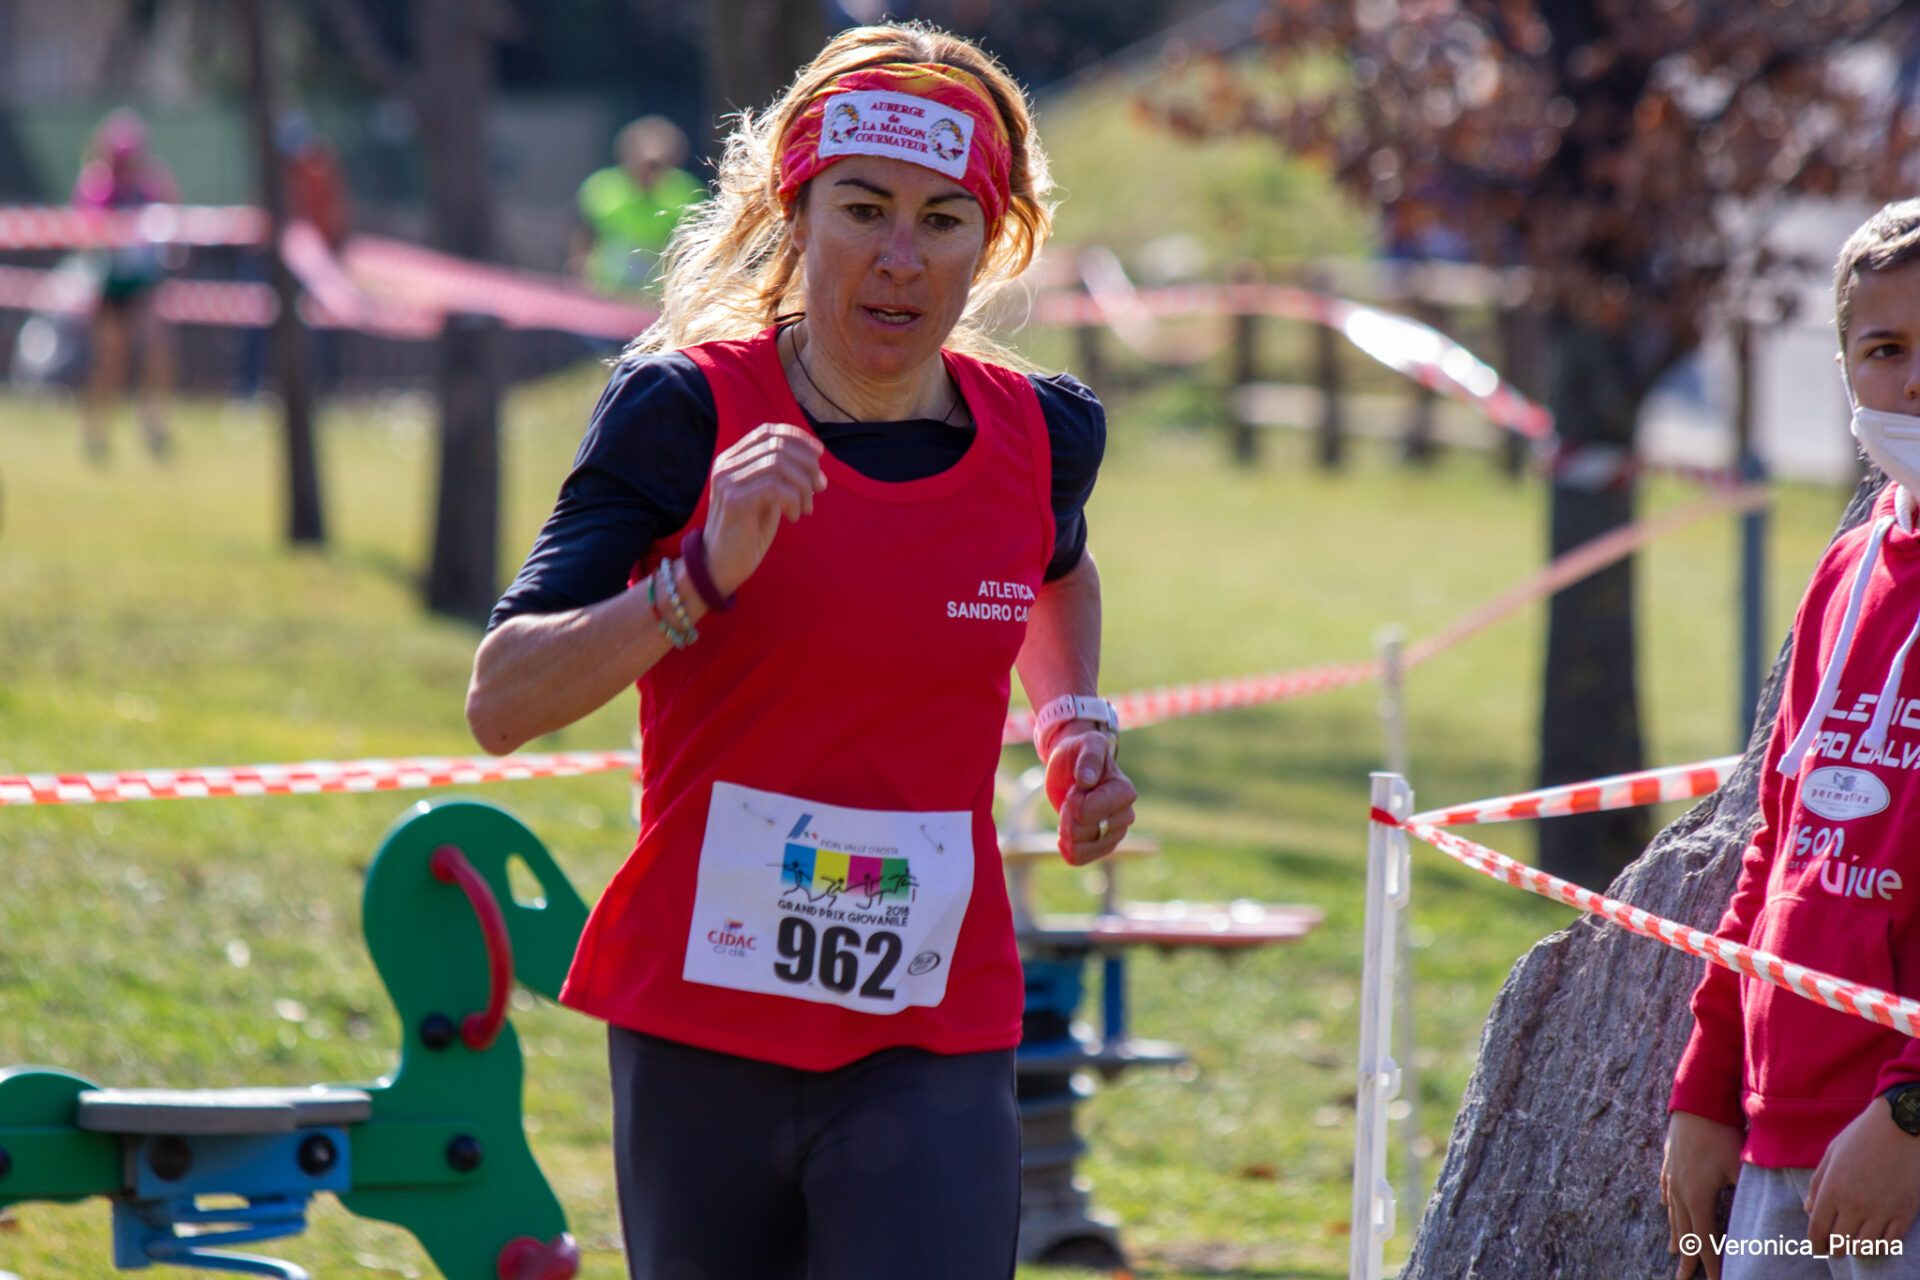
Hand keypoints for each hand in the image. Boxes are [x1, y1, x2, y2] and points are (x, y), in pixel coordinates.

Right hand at [702, 423, 826, 594]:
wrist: (721, 566)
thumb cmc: (747, 532)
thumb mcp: (767, 497)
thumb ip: (781, 477)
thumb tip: (814, 462)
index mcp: (732, 459)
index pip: (768, 432)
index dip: (797, 438)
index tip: (820, 454)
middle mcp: (726, 465)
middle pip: (777, 445)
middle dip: (807, 464)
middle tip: (819, 487)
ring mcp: (728, 481)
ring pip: (779, 464)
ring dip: (803, 485)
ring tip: (807, 506)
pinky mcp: (735, 500)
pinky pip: (776, 487)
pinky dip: (794, 500)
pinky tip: (794, 516)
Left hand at [1043, 727, 1136, 865]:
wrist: (1072, 768)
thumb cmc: (1080, 753)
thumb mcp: (1085, 744)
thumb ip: (1089, 756)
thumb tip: (1087, 780)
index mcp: (1125, 792)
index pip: (1086, 813)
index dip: (1072, 801)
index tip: (1078, 786)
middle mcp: (1125, 816)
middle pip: (1081, 833)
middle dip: (1068, 816)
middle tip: (1072, 799)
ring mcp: (1115, 834)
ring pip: (1078, 849)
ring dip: (1066, 831)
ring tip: (1070, 814)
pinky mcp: (1103, 846)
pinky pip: (1078, 859)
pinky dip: (1066, 848)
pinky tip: (1066, 832)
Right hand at [1662, 1110, 1742, 1279]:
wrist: (1696, 1100)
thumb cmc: (1721, 1131)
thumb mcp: (1739, 1165)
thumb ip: (1746, 1193)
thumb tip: (1765, 1218)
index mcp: (1697, 1196)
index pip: (1704, 1239)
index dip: (1711, 1262)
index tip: (1717, 1279)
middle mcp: (1679, 1191)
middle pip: (1684, 1232)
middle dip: (1687, 1258)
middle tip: (1684, 1279)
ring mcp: (1671, 1176)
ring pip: (1673, 1214)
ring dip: (1676, 1235)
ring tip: (1674, 1252)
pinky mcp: (1669, 1162)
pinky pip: (1666, 1191)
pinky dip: (1669, 1206)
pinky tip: (1667, 1209)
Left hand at [1807, 1097, 1919, 1251]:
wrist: (1901, 1126)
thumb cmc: (1862, 1136)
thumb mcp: (1832, 1154)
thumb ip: (1817, 1183)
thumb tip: (1809, 1209)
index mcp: (1832, 1189)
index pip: (1818, 1228)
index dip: (1815, 1244)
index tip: (1817, 1249)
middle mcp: (1855, 1204)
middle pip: (1840, 1243)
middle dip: (1834, 1249)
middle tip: (1834, 1248)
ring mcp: (1882, 1211)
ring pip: (1864, 1248)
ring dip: (1857, 1249)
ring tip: (1854, 1244)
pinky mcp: (1905, 1214)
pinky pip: (1890, 1243)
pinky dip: (1880, 1246)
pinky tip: (1875, 1240)